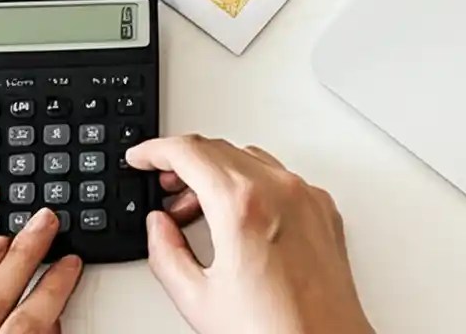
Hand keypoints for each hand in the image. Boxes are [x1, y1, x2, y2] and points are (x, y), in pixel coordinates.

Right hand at [125, 136, 373, 333]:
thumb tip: (159, 226)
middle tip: (163, 184)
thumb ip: (166, 253)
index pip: (189, 152)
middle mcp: (279, 190)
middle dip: (184, 162)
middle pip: (219, 149)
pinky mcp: (324, 209)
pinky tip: (240, 217)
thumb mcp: (198, 298)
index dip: (156, 150)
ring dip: (218, 172)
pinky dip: (253, 184)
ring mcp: (306, 196)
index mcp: (242, 205)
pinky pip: (282, 178)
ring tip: (198, 210)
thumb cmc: (274, 330)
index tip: (142, 157)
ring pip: (252, 159)